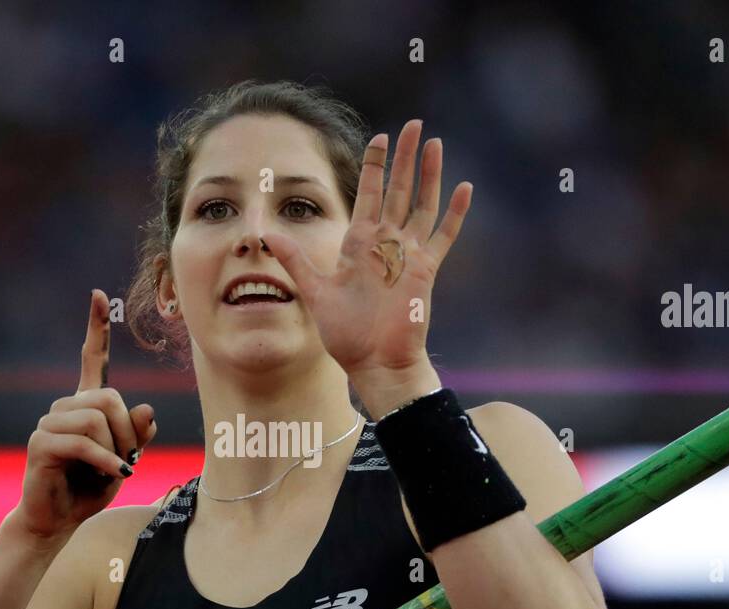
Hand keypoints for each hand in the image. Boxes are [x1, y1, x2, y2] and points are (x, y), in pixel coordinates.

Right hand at [10, 289, 157, 540]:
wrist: (58, 521)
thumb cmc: (90, 488)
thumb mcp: (126, 459)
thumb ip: (138, 435)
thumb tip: (147, 409)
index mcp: (84, 406)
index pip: (91, 360)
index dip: (96, 328)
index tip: (99, 295)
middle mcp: (64, 407)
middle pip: (108, 397)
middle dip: (128, 431)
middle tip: (129, 460)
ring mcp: (49, 423)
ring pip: (96, 419)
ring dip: (116, 449)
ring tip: (114, 471)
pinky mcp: (41, 444)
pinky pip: (84, 443)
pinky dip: (106, 461)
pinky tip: (115, 475)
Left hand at [259, 119, 471, 374]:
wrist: (374, 363)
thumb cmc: (346, 335)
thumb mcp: (314, 291)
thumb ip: (294, 260)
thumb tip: (264, 233)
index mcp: (360, 244)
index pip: (371, 194)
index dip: (375, 165)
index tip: (380, 137)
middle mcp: (387, 244)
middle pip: (400, 190)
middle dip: (405, 157)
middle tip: (414, 125)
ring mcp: (409, 256)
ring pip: (423, 205)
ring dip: (429, 175)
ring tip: (435, 144)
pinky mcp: (426, 271)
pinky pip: (443, 236)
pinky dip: (454, 213)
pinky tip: (464, 188)